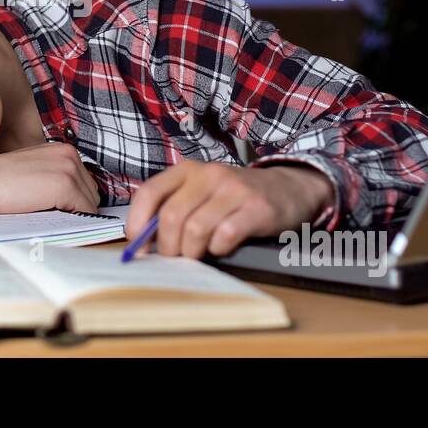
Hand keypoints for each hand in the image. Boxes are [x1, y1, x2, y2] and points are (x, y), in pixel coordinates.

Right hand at [0, 142, 99, 214]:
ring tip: (44, 213)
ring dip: (71, 214)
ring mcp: (69, 169)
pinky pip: (84, 212)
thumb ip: (55, 179)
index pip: (85, 184)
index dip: (72, 201)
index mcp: (62, 150)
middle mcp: (70, 154)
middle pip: (91, 194)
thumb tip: (76, 204)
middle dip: (75, 207)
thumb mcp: (34, 172)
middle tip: (47, 213)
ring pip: (90, 204)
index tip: (54, 209)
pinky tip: (47, 217)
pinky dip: (71, 221)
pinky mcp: (64, 185)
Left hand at [126, 162, 334, 258]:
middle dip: (167, 246)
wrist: (290, 188)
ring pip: (196, 228)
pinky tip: (223, 247)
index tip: (138, 247)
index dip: (137, 223)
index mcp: (188, 170)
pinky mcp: (257, 208)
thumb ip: (174, 208)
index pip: (150, 192)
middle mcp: (209, 175)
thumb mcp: (202, 193)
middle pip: (171, 216)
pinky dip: (219, 249)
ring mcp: (234, 190)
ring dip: (192, 251)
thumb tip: (144, 241)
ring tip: (198, 254)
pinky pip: (225, 235)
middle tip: (174, 257)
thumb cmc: (236, 197)